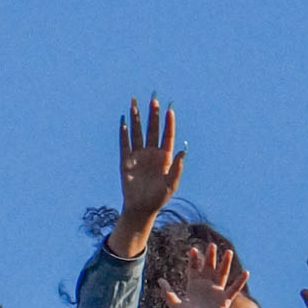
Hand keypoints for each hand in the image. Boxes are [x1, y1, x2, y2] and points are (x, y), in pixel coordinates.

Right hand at [115, 97, 184, 246]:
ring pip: (137, 132)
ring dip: (136, 118)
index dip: (168, 123)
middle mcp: (152, 153)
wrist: (141, 209)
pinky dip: (123, 132)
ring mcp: (138, 155)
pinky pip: (124, 144)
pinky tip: (123, 121)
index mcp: (165, 157)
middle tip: (153, 98)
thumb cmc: (158, 198)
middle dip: (153, 114)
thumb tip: (184, 149)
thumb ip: (177, 167)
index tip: (170, 109)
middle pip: (152, 129)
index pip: (167, 135)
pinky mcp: (126, 161)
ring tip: (135, 102)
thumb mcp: (171, 184)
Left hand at [168, 240, 244, 307]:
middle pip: (209, 267)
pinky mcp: (225, 299)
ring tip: (228, 252)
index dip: (194, 259)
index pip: (194, 268)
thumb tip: (159, 280)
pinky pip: (234, 288)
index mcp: (194, 285)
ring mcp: (216, 291)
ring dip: (225, 263)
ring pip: (222, 273)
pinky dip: (240, 281)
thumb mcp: (175, 304)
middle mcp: (206, 286)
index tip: (193, 250)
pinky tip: (246, 272)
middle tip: (211, 245)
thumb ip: (168, 292)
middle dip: (210, 256)